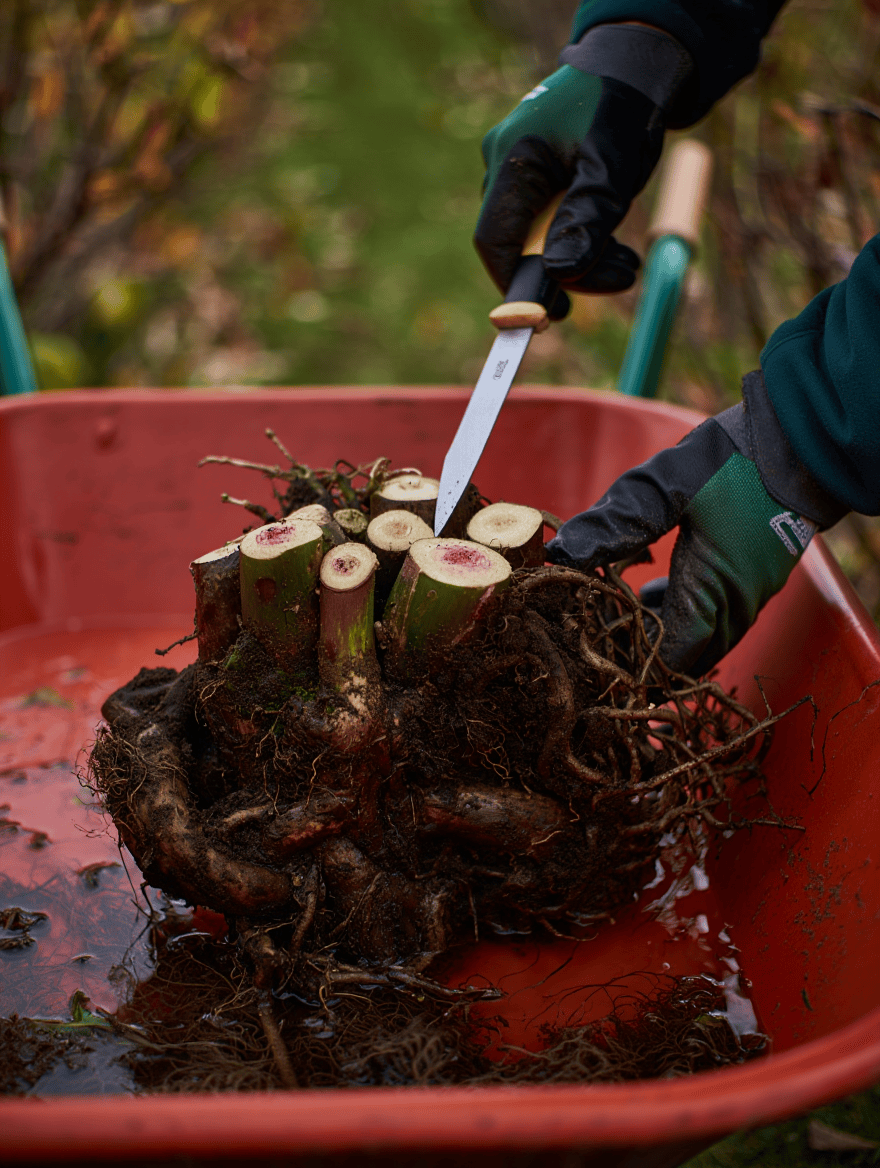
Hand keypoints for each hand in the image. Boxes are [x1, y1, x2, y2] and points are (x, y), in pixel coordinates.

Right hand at [474, 24, 691, 296]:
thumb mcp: (614, 165)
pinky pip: (548, 224)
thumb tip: (559, 272)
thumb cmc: (622, 105)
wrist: (633, 64)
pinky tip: (613, 239)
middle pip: (520, 244)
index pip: (494, 239)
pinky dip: (581, 238)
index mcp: (514, 158)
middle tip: (621, 277)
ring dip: (582, 257)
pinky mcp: (535, 178)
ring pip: (538, 239)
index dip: (516, 284)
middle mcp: (504, 166)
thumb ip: (587, 218)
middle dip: (568, 271)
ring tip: (628, 259)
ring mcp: (517, 172)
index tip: (552, 313)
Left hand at [545, 413, 822, 676]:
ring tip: (624, 616)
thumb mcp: (663, 485)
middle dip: (650, 655)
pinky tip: (655, 594)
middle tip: (606, 640)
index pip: (675, 654)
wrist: (798, 444)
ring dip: (670, 637)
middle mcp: (738, 603)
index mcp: (713, 588)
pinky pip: (723, 621)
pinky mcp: (760, 581)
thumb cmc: (731, 461)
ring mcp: (754, 595)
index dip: (640, 664)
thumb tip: (561, 553)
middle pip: (692, 656)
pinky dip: (689, 619)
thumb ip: (614, 524)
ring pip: (710, 641)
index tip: (603, 659)